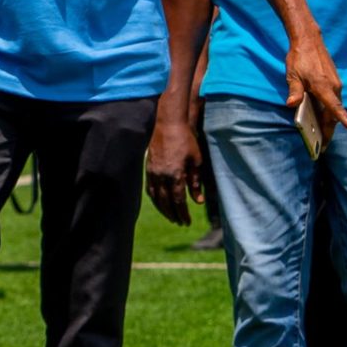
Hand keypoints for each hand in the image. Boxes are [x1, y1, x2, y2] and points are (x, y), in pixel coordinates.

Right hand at [146, 98, 205, 225]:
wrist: (168, 124)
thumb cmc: (186, 141)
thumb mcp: (196, 161)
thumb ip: (196, 183)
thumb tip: (198, 201)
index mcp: (175, 175)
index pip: (178, 201)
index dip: (183, 213)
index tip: (187, 222)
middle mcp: (161, 176)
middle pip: (165, 202)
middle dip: (173, 214)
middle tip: (180, 222)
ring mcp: (152, 172)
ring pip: (155, 197)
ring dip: (163, 209)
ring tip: (170, 216)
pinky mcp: (148, 167)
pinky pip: (149, 188)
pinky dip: (154, 198)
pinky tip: (159, 202)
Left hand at [283, 32, 346, 154]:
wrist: (309, 41)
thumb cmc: (299, 58)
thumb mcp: (293, 75)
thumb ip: (294, 90)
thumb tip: (291, 105)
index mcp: (323, 86)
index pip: (335, 106)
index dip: (344, 118)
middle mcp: (334, 87)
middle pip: (333, 114)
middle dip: (329, 131)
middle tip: (322, 147)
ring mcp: (336, 85)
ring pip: (334, 109)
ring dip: (329, 123)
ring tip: (321, 138)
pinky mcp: (334, 83)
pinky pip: (333, 102)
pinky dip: (329, 112)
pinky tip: (320, 120)